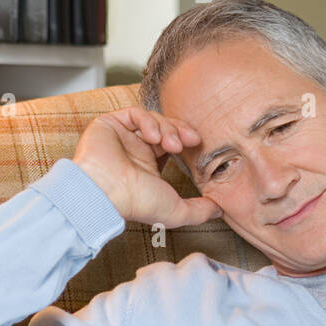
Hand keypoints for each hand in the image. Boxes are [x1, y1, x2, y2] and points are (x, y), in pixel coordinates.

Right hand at [73, 106, 221, 227]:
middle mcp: (134, 149)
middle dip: (180, 131)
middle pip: (165, 128)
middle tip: (190, 140)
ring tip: (170, 143)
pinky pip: (134, 113)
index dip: (186, 140)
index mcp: (147, 165)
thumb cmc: (135, 204)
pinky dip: (147, 121)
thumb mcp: (176, 211)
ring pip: (152, 119)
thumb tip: (220, 210)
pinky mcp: (110, 124)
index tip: (197, 144)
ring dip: (166, 128)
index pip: (171, 143)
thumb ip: (200, 210)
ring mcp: (122, 136)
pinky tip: (152, 136)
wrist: (105, 194)